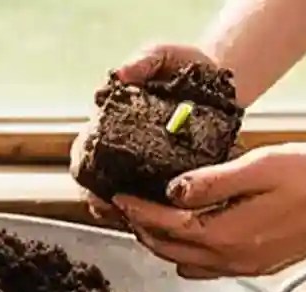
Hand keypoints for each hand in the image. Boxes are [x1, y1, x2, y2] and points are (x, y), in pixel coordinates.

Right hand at [77, 44, 221, 223]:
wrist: (222, 80)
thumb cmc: (186, 66)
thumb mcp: (164, 55)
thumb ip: (144, 60)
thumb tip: (121, 75)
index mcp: (111, 127)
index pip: (84, 155)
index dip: (83, 171)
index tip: (91, 179)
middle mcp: (123, 153)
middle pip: (98, 188)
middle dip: (101, 203)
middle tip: (116, 210)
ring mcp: (146, 170)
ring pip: (125, 203)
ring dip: (129, 214)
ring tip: (141, 221)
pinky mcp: (173, 180)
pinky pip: (158, 206)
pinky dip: (158, 216)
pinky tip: (166, 221)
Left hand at [113, 143, 305, 278]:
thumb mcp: (259, 166)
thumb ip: (212, 181)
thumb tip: (172, 190)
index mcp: (226, 235)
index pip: (166, 225)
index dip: (138, 210)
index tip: (118, 197)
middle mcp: (231, 259)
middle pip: (169, 251)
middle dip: (142, 230)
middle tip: (125, 209)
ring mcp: (245, 267)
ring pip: (186, 263)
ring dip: (164, 244)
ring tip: (152, 220)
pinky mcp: (258, 266)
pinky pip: (209, 268)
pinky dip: (189, 253)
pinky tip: (190, 234)